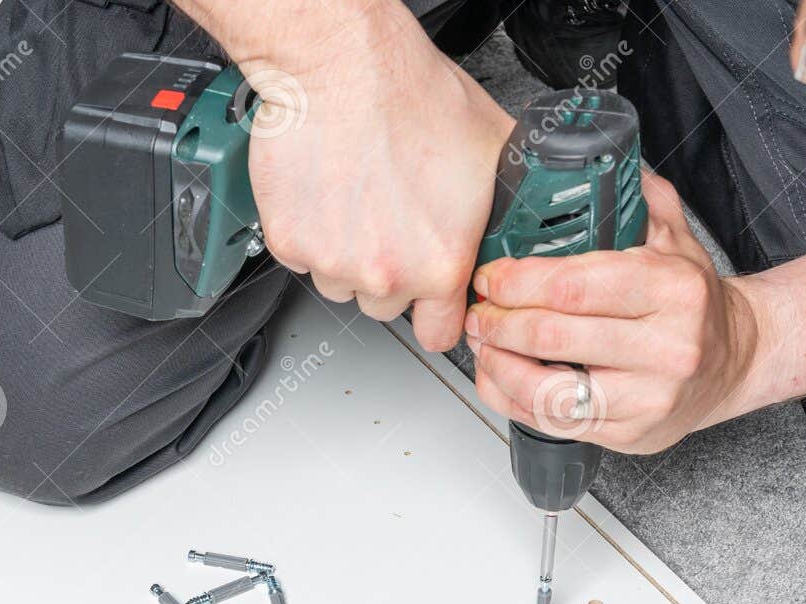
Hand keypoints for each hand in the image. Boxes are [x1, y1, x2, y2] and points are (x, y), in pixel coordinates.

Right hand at [242, 7, 513, 350]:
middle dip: (390, 273)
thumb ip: (501, 206)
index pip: (439, 335)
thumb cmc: (411, 96)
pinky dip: (310, 231)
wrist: (342, 66)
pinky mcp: (290, 242)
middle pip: (386, 306)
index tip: (431, 301)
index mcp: (441, 265)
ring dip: (348, 253)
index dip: (436, 315)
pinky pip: (301, 255)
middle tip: (391, 222)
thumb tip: (515, 219)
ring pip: (340, 282)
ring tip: (359, 199)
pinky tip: (329, 192)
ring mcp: (333, 263)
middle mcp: (386, 274)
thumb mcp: (492, 151)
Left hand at [465, 173, 764, 453]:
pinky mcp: (630, 433)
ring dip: (497, 363)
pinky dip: (512, 397)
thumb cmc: (694, 302)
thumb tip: (586, 158)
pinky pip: (552, 421)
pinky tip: (500, 375)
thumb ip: (633, 197)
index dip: (517, 282)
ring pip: (546, 388)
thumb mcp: (676, 237)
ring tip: (483, 342)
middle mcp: (666, 347)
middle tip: (478, 309)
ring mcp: (648, 397)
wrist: (734, 361)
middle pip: (551, 335)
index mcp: (674, 289)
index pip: (574, 285)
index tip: (491, 276)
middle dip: (498, 321)